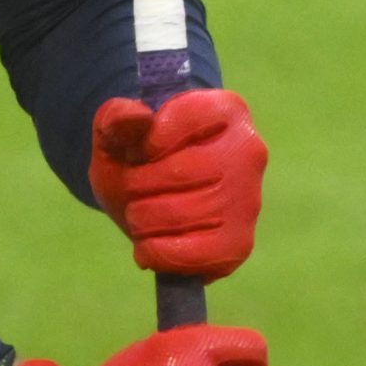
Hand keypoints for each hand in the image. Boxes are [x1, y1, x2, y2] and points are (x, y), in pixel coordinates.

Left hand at [88, 88, 266, 280]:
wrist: (149, 197)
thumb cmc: (137, 158)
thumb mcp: (116, 133)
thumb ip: (117, 118)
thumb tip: (137, 119)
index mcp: (225, 109)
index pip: (181, 120)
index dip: (145, 144)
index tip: (136, 155)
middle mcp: (249, 150)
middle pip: (180, 173)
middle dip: (138, 186)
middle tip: (133, 190)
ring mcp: (248, 199)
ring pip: (183, 215)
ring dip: (143, 221)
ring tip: (140, 215)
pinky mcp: (240, 242)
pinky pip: (197, 256)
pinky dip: (160, 254)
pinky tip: (149, 246)